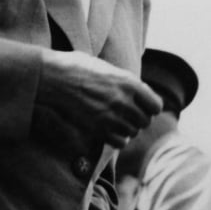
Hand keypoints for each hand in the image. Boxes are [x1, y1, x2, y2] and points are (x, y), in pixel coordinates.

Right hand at [37, 50, 162, 149]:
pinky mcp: (98, 129)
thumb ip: (124, 80)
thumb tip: (134, 89)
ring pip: (132, 132)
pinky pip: (119, 142)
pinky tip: (108, 130)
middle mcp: (124, 101)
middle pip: (145, 122)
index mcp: (129, 83)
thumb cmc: (76, 67)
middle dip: (138, 119)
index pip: (156, 105)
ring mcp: (111, 117)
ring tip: (115, 121)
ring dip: (126, 129)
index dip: (150, 108)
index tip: (143, 107)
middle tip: (127, 115)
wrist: (54, 78)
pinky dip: (116, 139)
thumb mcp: (106, 67)